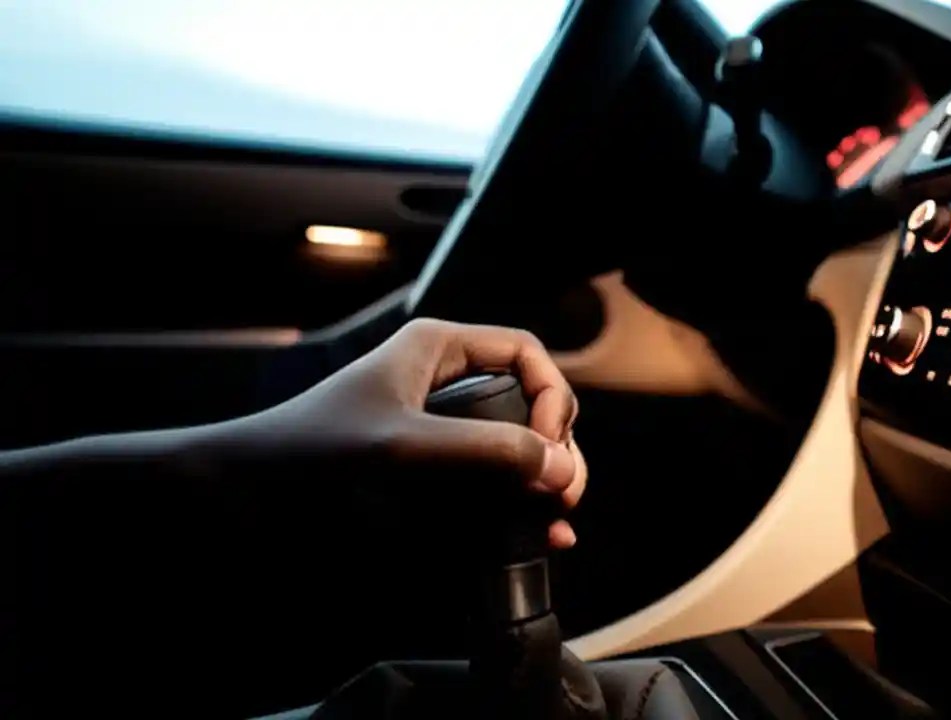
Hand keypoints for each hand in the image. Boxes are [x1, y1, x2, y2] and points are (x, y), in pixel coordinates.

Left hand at [244, 319, 585, 548]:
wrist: (239, 500)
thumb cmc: (305, 456)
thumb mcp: (401, 446)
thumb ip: (484, 452)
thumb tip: (557, 467)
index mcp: (437, 351)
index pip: (526, 356)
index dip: (551, 398)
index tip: (548, 451)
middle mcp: (444, 386)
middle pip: (531, 403)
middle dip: (556, 447)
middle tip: (562, 494)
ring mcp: (438, 433)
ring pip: (517, 448)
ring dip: (545, 482)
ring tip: (557, 522)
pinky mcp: (430, 476)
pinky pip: (491, 483)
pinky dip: (521, 507)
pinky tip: (540, 536)